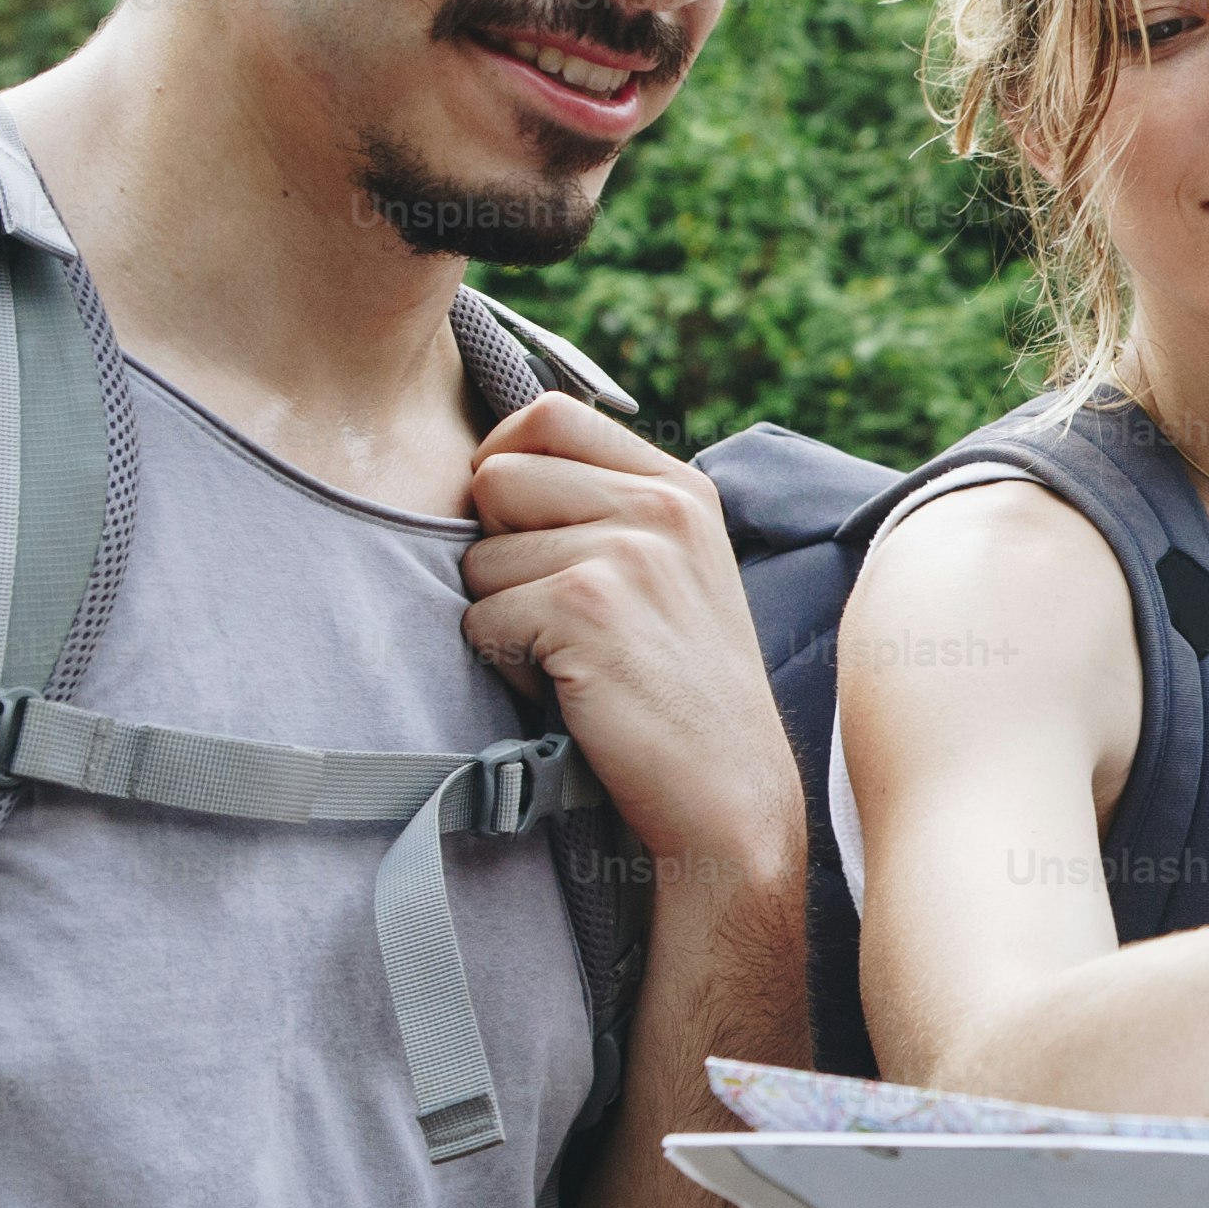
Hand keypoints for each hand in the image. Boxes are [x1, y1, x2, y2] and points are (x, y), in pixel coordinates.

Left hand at [459, 393, 804, 882]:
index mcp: (680, 486)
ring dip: (503, 616)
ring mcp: (626, 552)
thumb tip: (490, 469)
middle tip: (555, 612)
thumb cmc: (681, 692)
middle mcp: (659, 504)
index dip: (506, 464)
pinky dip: (505, 665)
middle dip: (497, 548)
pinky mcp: (585, 607)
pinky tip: (569, 690)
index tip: (523, 529)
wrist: (730, 793)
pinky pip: (478, 619)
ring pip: (478, 556)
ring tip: (573, 658)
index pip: (549, 414)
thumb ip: (606, 508)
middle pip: (496, 476)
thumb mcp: (673, 571)